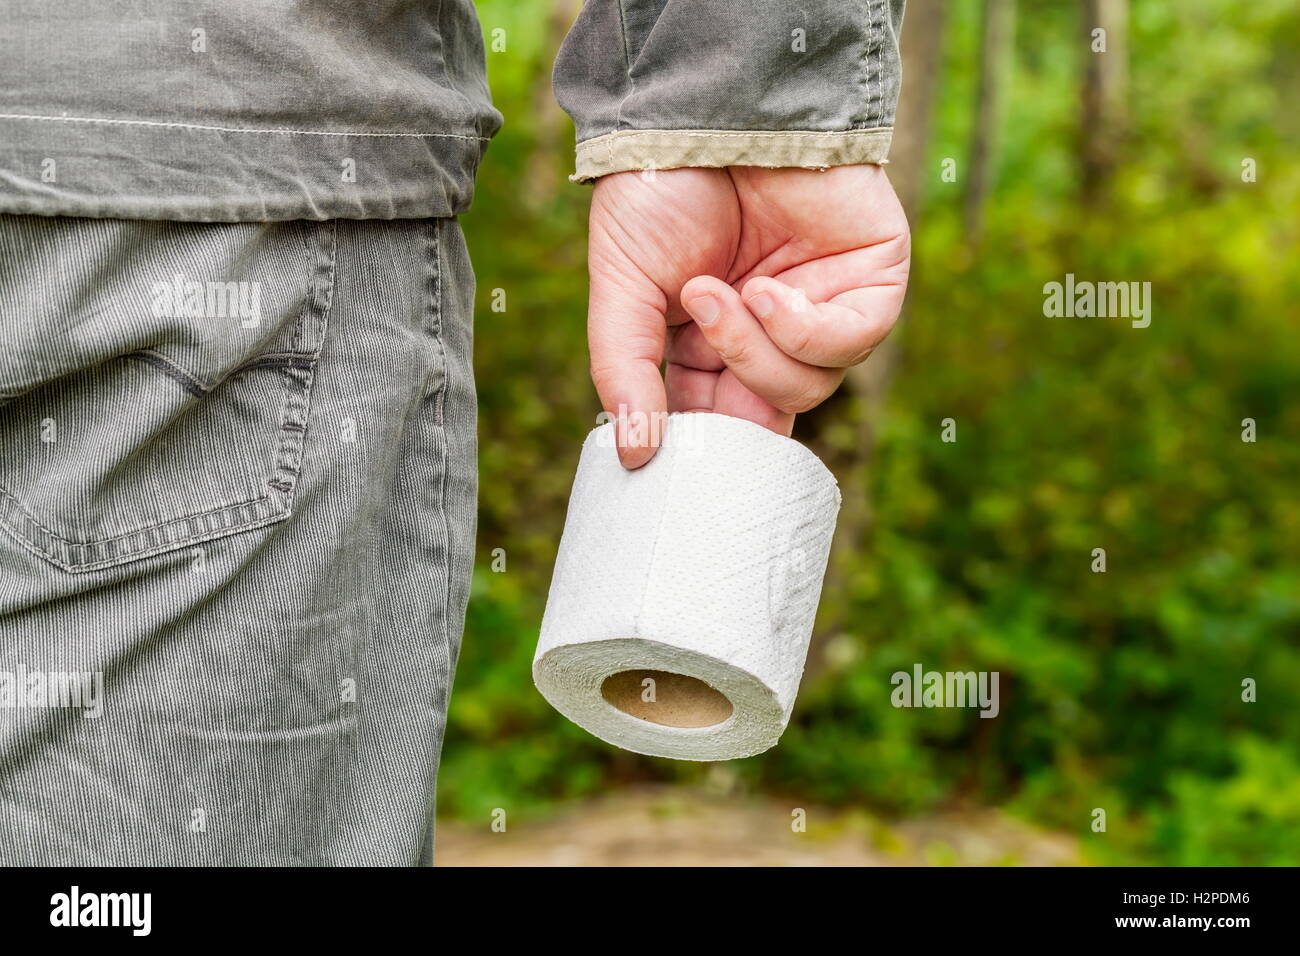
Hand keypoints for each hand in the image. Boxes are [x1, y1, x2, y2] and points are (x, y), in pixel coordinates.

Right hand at [586, 164, 909, 467]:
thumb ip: (625, 370)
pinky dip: (803, 328)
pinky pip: (852, 342)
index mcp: (714, 341)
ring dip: (753, 350)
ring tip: (719, 292)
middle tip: (695, 354)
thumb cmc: (659, 191)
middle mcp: (772, 332)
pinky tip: (768, 290)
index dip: (701, 442)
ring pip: (806, 387)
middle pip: (766, 416)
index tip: (665, 451)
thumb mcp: (622, 290)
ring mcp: (824, 308)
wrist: (704, 111)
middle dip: (729, 400)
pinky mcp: (870, 281)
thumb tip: (635, 456)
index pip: (719, 419)